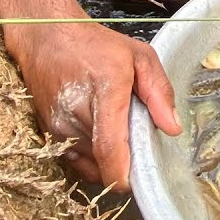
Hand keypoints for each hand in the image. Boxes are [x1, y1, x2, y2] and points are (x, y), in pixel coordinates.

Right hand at [7, 21, 181, 190]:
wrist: (46, 37)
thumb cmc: (95, 45)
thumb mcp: (139, 56)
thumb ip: (159, 92)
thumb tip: (172, 128)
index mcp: (104, 92)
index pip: (109, 148)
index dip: (123, 174)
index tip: (139, 182)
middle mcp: (76, 115)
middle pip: (104, 163)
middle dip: (125, 161)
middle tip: (135, 137)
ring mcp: (59, 128)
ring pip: (91, 166)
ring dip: (107, 160)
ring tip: (115, 130)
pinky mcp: (49, 135)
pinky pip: (76, 161)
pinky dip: (92, 158)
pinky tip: (99, 134)